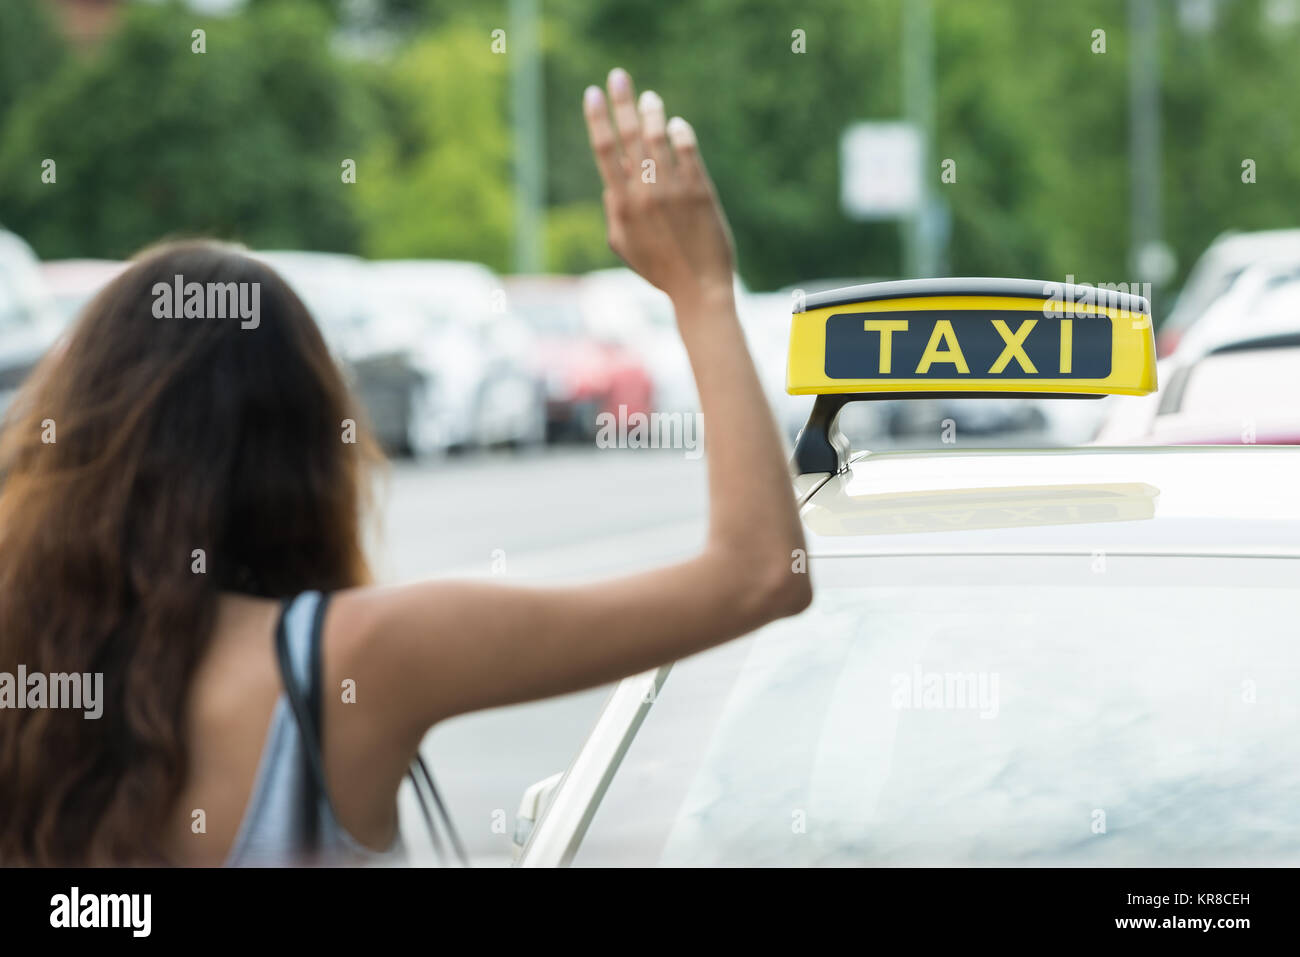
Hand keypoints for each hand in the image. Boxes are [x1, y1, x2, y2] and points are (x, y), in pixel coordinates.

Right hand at [583, 68, 735, 309]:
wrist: (699, 288)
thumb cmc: (659, 270)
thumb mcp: (624, 247)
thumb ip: (613, 213)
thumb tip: (610, 185)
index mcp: (621, 205)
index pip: (604, 152)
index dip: (597, 119)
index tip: (592, 94)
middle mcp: (645, 193)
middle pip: (630, 137)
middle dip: (621, 102)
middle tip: (618, 75)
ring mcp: (673, 190)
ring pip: (659, 139)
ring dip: (653, 113)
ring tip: (649, 98)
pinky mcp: (701, 191)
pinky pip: (688, 152)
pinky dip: (680, 134)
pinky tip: (676, 124)